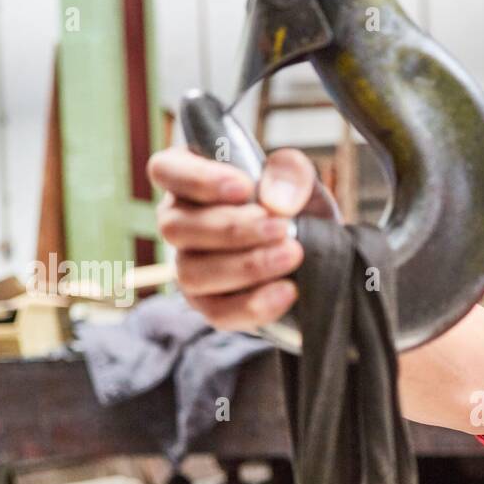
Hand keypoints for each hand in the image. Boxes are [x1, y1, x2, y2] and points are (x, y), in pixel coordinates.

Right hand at [147, 145, 336, 330]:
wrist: (318, 252)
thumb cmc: (293, 203)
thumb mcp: (299, 177)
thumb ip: (289, 172)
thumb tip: (275, 203)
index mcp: (189, 179)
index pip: (165, 170)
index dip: (197, 180)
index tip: (243, 188)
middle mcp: (178, 222)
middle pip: (175, 228)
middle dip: (233, 229)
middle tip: (281, 227)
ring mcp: (188, 266)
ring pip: (191, 273)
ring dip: (246, 266)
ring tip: (292, 255)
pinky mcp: (209, 304)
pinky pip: (217, 312)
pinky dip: (254, 304)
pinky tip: (287, 290)